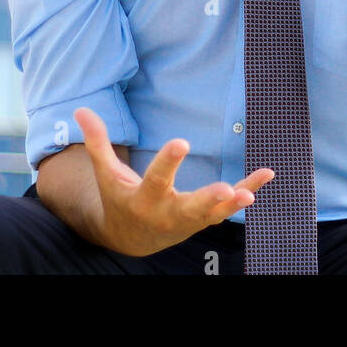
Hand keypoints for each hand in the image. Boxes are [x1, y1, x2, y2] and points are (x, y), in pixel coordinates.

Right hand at [74, 106, 273, 257]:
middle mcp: (168, 213)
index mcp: (143, 199)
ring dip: (234, 203)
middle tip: (224, 189)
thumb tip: (80, 109)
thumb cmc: (118, 198)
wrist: (131, 238)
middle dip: (207, 200)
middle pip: (189, 208)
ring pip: (214, 214)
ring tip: (250, 194)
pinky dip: (248, 190)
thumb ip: (97, 143)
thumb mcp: (106, 174)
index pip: (156, 179)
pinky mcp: (205, 219)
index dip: (168, 161)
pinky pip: (229, 207)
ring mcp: (190, 220)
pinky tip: (266, 174)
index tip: (181, 142)